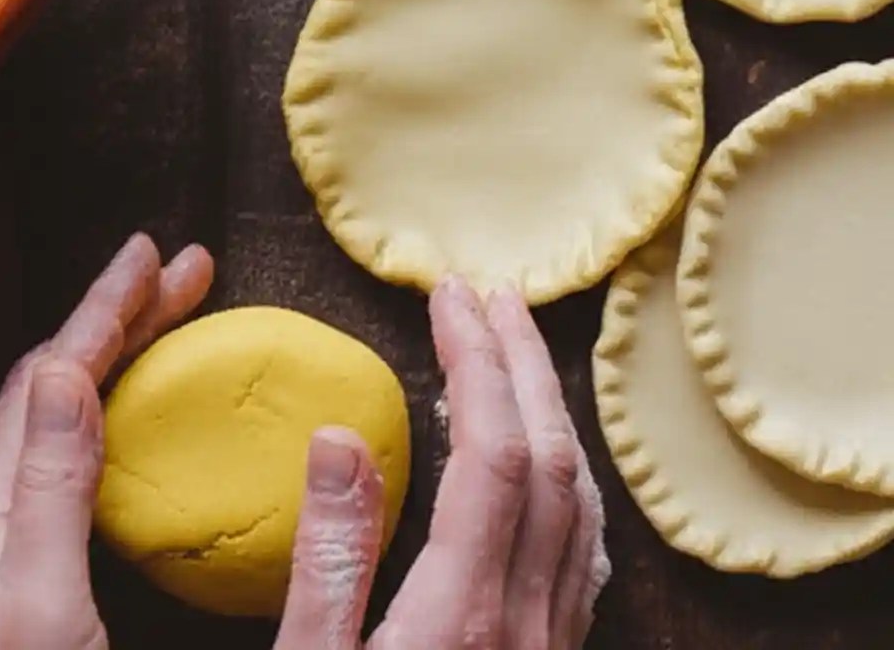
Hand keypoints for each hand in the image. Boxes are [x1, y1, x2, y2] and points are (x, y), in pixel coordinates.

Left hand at [0, 234, 213, 649]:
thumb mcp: (40, 611)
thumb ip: (51, 494)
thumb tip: (65, 378)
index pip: (58, 376)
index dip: (113, 311)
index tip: (163, 262)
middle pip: (46, 380)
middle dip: (112, 317)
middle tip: (175, 272)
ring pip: (24, 408)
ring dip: (71, 350)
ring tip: (103, 307)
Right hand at [273, 277, 610, 649]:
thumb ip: (329, 561)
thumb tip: (338, 440)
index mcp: (462, 614)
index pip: (493, 455)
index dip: (477, 361)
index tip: (451, 299)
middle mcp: (527, 620)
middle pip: (552, 463)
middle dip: (524, 365)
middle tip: (496, 299)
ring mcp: (552, 641)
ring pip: (582, 501)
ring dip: (553, 413)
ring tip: (521, 355)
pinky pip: (585, 549)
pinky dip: (572, 481)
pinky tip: (552, 464)